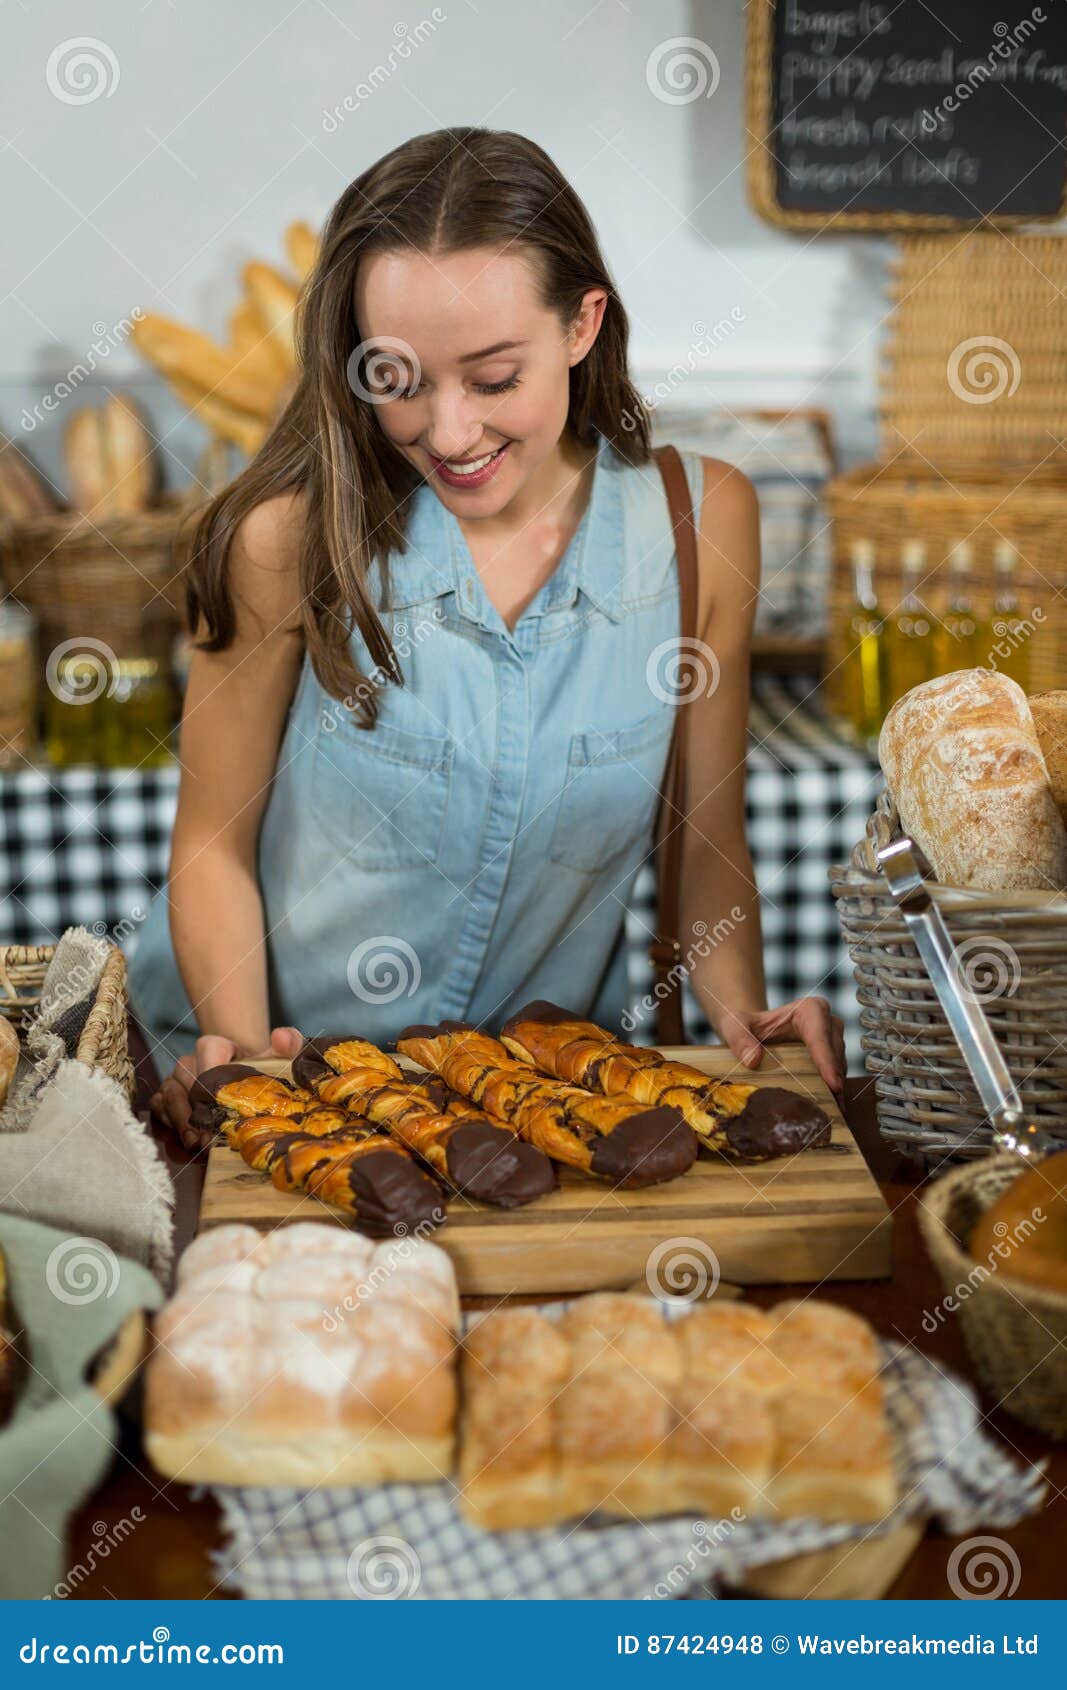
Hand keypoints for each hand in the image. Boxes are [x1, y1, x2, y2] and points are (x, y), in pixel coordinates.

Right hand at [149, 1025, 304, 1151]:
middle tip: (209, 1134)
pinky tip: (188, 1138)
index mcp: (215, 1046)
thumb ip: (288, 1042)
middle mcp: (190, 1061)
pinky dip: (170, 1123)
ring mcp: (175, 1079)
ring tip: (198, 1141)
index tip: (224, 1097)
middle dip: (196, 1108)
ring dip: (181, 1120)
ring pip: (169, 1096)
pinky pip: (159, 1107)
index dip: (213, 1071)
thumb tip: (282, 1037)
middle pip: (186, 1080)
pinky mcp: (166, 1096)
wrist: (241, 1079)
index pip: (207, 1049)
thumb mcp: (276, 1056)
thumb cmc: (257, 1070)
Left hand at [716, 997, 844, 1099]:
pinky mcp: (832, 1056)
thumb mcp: (734, 1026)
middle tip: (834, 1107)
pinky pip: (837, 1074)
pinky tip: (830, 1110)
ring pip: (840, 1065)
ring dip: (836, 1088)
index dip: (827, 1059)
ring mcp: (832, 1040)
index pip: (820, 1034)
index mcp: (809, 1010)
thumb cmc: (744, 1024)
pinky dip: (833, 1092)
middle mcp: (827, 1022)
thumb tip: (753, 1060)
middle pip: (835, 1052)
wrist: (750, 1029)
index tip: (832, 1084)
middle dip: (834, 1078)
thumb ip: (739, 1039)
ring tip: (831, 1113)